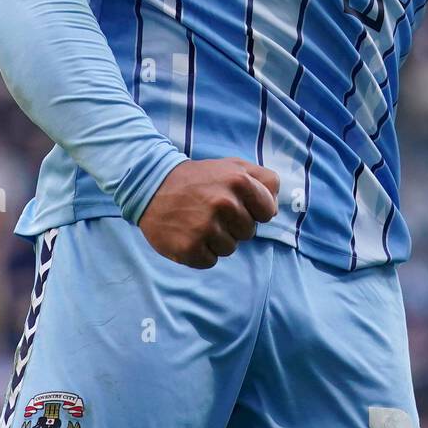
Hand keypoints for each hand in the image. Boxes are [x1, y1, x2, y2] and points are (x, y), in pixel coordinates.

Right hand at [140, 157, 279, 268]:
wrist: (151, 186)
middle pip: (249, 232)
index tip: (237, 205)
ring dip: (217, 240)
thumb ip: (261, 179)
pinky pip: (210, 261)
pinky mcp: (190, 248)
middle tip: (211, 212)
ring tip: (199, 222)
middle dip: (234, 225)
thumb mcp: (232, 166)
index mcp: (239, 181)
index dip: (254, 210)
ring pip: (230, 248)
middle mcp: (224, 203)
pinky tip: (189, 234)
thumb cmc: (197, 179)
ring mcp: (206, 227)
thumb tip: (276, 202)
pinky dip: (201, 253)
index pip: (267, 211)